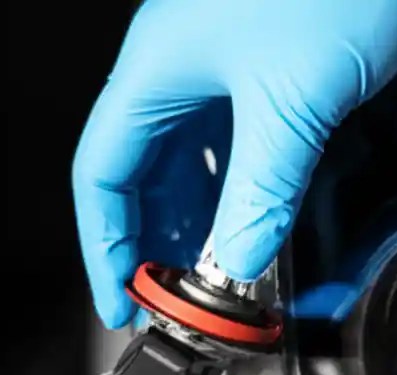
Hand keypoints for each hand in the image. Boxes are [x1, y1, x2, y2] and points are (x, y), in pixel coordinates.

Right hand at [72, 0, 396, 327]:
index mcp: (159, 67)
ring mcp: (217, 54)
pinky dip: (232, 180)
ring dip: (193, 213)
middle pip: (137, 166)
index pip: (102, 174)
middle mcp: (178, 59)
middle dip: (150, 236)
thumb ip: (264, 189)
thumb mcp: (294, 104)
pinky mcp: (259, 54)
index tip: (120, 297)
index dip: (104, 245)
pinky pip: (227, 131)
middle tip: (169, 294)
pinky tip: (250, 208)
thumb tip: (240, 256)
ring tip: (210, 266)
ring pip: (183, 151)